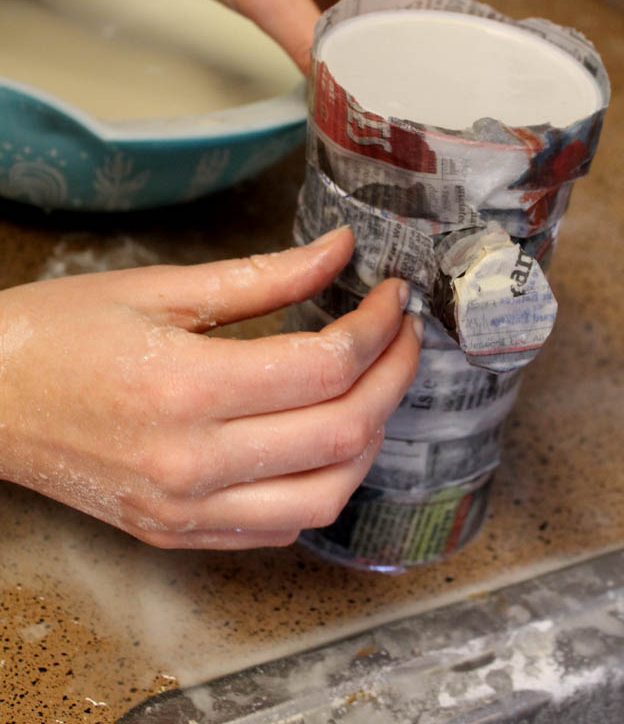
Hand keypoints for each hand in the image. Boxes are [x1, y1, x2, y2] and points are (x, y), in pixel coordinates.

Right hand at [0, 228, 420, 548]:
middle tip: (402, 334)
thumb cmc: (58, 334)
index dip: (378, 327)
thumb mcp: (160, 288)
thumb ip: (263, 275)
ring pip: (327, 496)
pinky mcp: (179, 533)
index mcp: (186, 388)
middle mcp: (192, 464)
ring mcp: (186, 510)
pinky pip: (281, 526)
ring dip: (370, 439)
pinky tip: (323, 440)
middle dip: (394, 377)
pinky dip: (323, 484)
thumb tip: (338, 252)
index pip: (326, 366)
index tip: (392, 297)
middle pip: (343, 433)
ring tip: (374, 386)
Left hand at [1, 0, 433, 71]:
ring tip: (367, 99)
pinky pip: (354, 26)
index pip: (420, 6)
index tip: (408, 97)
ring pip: (379, 27)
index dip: (416, 53)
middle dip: (395, 61)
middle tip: (387, 108)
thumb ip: (312, 47)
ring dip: (370, 59)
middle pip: (406, 20)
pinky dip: (348, 51)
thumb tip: (343, 94)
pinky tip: (342, 77)